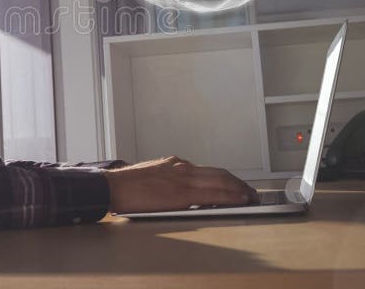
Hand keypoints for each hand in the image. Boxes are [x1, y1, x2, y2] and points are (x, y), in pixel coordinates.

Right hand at [102, 156, 257, 213]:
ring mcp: (183, 179)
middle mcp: (182, 168)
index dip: (226, 178)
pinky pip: (213, 193)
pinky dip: (229, 196)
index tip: (235, 185)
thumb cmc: (127, 185)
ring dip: (239, 189)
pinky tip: (238, 200)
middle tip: (250, 191)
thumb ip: (169, 178)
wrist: (113, 187)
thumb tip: (180, 189)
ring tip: (250, 196)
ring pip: (221, 181)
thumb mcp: (152, 175)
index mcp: (175, 164)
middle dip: (238, 183)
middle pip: (219, 173)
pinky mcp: (182, 194)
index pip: (208, 170)